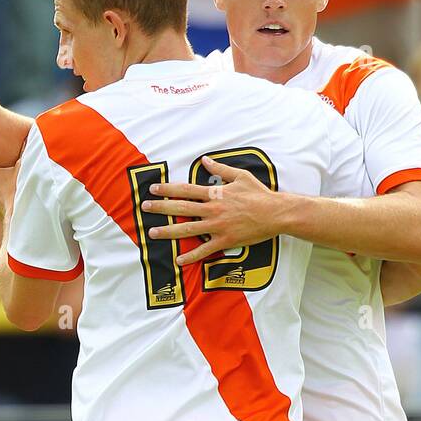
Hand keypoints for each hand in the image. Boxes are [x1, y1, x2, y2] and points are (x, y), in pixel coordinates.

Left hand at [142, 155, 278, 264]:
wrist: (275, 213)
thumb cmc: (259, 194)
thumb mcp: (240, 176)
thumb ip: (220, 169)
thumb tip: (205, 161)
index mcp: (215, 193)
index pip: (186, 190)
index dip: (168, 189)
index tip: (154, 189)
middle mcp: (213, 209)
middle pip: (181, 208)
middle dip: (161, 208)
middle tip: (145, 207)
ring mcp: (217, 226)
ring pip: (188, 229)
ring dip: (168, 231)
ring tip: (153, 232)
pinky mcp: (225, 241)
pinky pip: (204, 250)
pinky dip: (191, 255)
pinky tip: (178, 260)